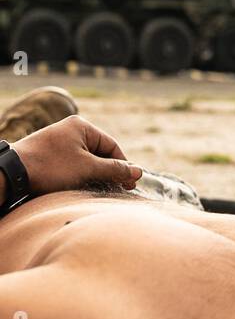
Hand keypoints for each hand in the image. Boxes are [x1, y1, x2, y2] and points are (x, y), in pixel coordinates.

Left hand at [12, 115, 142, 196]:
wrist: (12, 174)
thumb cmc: (51, 167)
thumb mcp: (87, 168)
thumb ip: (114, 169)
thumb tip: (138, 171)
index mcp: (81, 126)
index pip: (112, 146)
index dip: (123, 165)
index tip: (129, 184)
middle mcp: (70, 130)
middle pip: (99, 152)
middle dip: (109, 171)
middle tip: (118, 189)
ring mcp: (58, 143)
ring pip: (85, 160)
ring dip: (95, 175)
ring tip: (100, 191)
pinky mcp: (48, 156)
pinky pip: (72, 164)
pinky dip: (80, 175)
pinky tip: (82, 188)